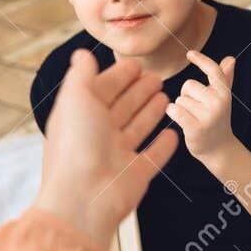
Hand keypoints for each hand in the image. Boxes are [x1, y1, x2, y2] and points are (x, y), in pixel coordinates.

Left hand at [34, 51, 177, 248]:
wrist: (84, 197)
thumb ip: (81, 75)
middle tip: (157, 78)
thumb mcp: (76, 100)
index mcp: (81, 117)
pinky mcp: (136, 174)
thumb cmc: (76, 146)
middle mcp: (98, 135)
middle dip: (138, 92)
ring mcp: (117, 155)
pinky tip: (173, 132)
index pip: (101, 90)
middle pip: (121, 108)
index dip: (117, 76)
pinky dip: (163, 144)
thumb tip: (81, 53)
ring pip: (137, 128)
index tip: (136, 64)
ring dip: (150, 113)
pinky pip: (154, 155)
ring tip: (166, 97)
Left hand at [167, 51, 237, 164]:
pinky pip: (175, 110)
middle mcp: (219, 102)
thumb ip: (225, 79)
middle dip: (187, 95)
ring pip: (180, 99)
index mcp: (225, 93)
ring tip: (193, 119)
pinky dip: (173, 113)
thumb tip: (230, 58)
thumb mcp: (222, 99)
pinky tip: (180, 120)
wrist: (219, 150)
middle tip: (197, 110)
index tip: (190, 53)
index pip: (214, 71)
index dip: (202, 60)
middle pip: (188, 85)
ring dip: (181, 108)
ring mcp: (209, 116)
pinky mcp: (196, 128)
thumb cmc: (216, 120)